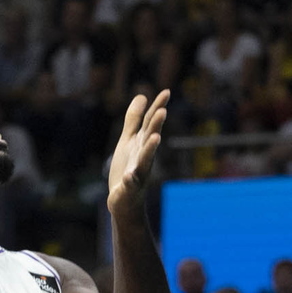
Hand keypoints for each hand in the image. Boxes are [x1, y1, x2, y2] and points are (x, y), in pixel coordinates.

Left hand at [106, 90, 170, 215]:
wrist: (124, 200)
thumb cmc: (128, 168)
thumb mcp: (128, 140)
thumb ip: (134, 119)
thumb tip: (142, 95)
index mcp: (142, 144)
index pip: (151, 123)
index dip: (158, 107)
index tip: (167, 92)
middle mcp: (144, 156)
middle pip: (150, 138)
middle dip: (156, 125)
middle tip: (162, 111)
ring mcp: (139, 172)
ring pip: (145, 160)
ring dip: (150, 149)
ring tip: (155, 138)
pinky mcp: (129, 188)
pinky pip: (131, 184)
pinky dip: (131, 180)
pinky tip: (130, 176)